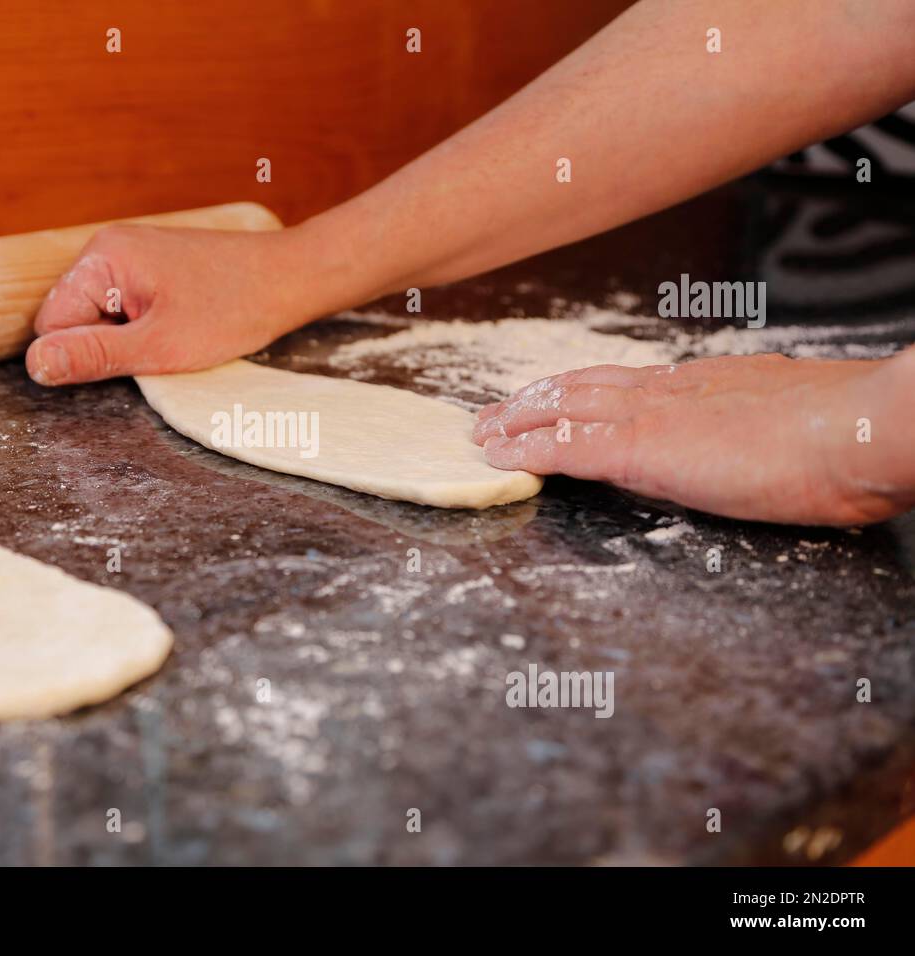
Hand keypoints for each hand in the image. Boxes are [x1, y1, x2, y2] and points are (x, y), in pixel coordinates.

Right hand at [25, 224, 308, 384]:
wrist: (291, 279)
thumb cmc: (235, 308)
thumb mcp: (160, 346)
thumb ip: (94, 355)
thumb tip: (35, 367)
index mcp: (103, 257)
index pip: (51, 322)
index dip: (86, 353)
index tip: (134, 355)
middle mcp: (109, 247)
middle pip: (72, 317)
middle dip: (107, 344)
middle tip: (159, 345)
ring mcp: (130, 255)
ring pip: (99, 316)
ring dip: (129, 338)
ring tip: (175, 333)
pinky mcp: (150, 267)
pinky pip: (123, 307)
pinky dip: (145, 326)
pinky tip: (181, 325)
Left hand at [473, 351, 914, 525]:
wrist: (856, 428)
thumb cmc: (841, 432)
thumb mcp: (783, 417)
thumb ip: (746, 424)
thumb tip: (731, 441)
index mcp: (702, 382)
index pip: (622, 380)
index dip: (578, 389)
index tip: (553, 397)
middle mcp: (668, 388)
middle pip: (579, 386)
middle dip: (532, 399)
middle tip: (496, 412)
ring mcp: (651, 414)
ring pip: (561, 408)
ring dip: (515, 421)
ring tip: (483, 433)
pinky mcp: (641, 447)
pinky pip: (566, 446)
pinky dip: (526, 450)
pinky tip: (499, 458)